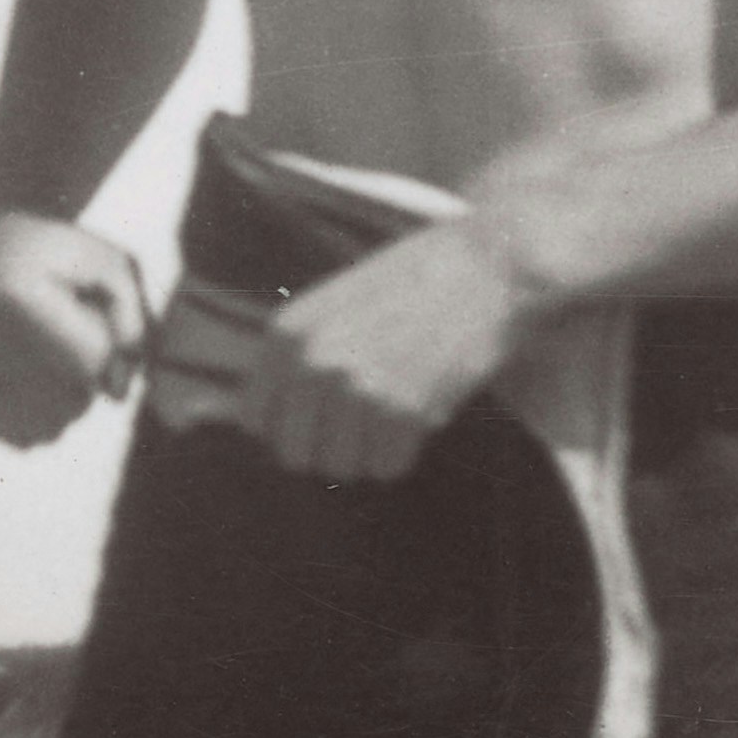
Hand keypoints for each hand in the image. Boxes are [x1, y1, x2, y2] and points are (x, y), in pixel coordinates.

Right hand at [0, 213, 149, 449]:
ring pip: (52, 426)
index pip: (93, 361)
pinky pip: (26, 436)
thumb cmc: (65, 258)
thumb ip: (134, 321)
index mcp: (14, 296)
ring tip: (50, 350)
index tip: (92, 313)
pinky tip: (32, 373)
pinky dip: (43, 415)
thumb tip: (117, 396)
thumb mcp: (113, 266)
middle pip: (73, 400)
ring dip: (68, 399)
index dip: (113, 346)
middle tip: (70, 330)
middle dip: (91, 376)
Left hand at [240, 212, 536, 483]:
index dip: (294, 424)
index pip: (257, 421)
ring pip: (342, 467)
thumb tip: (251, 422)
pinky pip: (387, 468)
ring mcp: (356, 387)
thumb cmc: (413, 284)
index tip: (327, 413)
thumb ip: (296, 356)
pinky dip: (405, 453)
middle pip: (297, 455)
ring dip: (369, 451)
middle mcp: (312, 363)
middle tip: (368, 418)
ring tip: (396, 409)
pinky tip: (420, 413)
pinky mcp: (402, 410)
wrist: (486, 268)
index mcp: (286, 334)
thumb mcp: (332, 305)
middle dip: (331, 445)